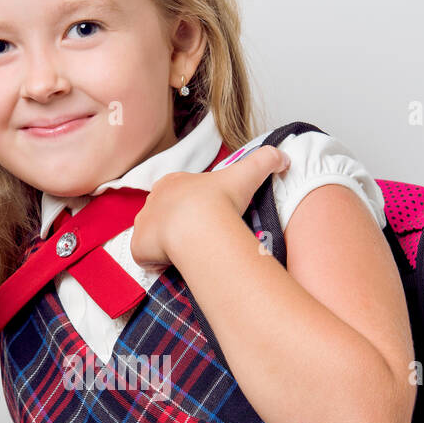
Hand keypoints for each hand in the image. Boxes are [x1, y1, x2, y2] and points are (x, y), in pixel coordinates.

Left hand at [129, 144, 290, 270]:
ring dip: (167, 245)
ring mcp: (143, 223)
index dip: (190, 208)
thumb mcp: (247, 173)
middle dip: (177, 228)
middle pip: (163, 216)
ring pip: (153, 236)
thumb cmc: (220, 200)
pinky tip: (175, 264)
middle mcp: (153, 200)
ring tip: (189, 253)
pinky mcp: (138, 246)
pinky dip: (157, 263)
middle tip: (199, 239)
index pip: (177, 194)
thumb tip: (284, 158)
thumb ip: (266, 160)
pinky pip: (145, 257)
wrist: (200, 224)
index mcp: (173, 182)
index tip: (206, 219)